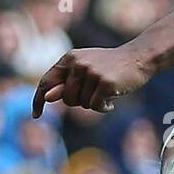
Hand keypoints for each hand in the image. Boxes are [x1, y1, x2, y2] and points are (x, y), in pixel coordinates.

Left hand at [31, 44, 152, 117]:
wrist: (138, 58)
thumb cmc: (109, 67)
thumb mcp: (84, 71)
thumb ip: (66, 84)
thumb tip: (48, 97)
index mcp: (69, 59)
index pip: (46, 82)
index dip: (38, 100)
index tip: (36, 115)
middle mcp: (77, 64)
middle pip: (66, 99)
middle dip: (79, 102)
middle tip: (94, 91)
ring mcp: (91, 72)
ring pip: (82, 104)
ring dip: (94, 104)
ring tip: (106, 90)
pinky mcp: (105, 82)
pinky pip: (95, 106)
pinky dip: (104, 107)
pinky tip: (113, 98)